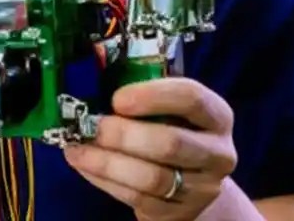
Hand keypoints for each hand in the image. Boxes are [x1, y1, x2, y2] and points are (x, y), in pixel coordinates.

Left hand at [64, 78, 237, 220]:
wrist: (193, 180)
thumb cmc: (172, 130)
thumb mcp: (169, 108)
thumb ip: (143, 96)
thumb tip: (90, 85)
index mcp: (217, 116)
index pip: (192, 99)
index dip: (153, 96)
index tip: (117, 98)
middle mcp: (218, 154)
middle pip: (171, 144)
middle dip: (124, 135)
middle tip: (91, 127)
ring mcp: (203, 189)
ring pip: (152, 178)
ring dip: (107, 163)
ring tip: (76, 149)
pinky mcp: (181, 214)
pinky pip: (138, 199)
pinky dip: (106, 182)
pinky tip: (84, 166)